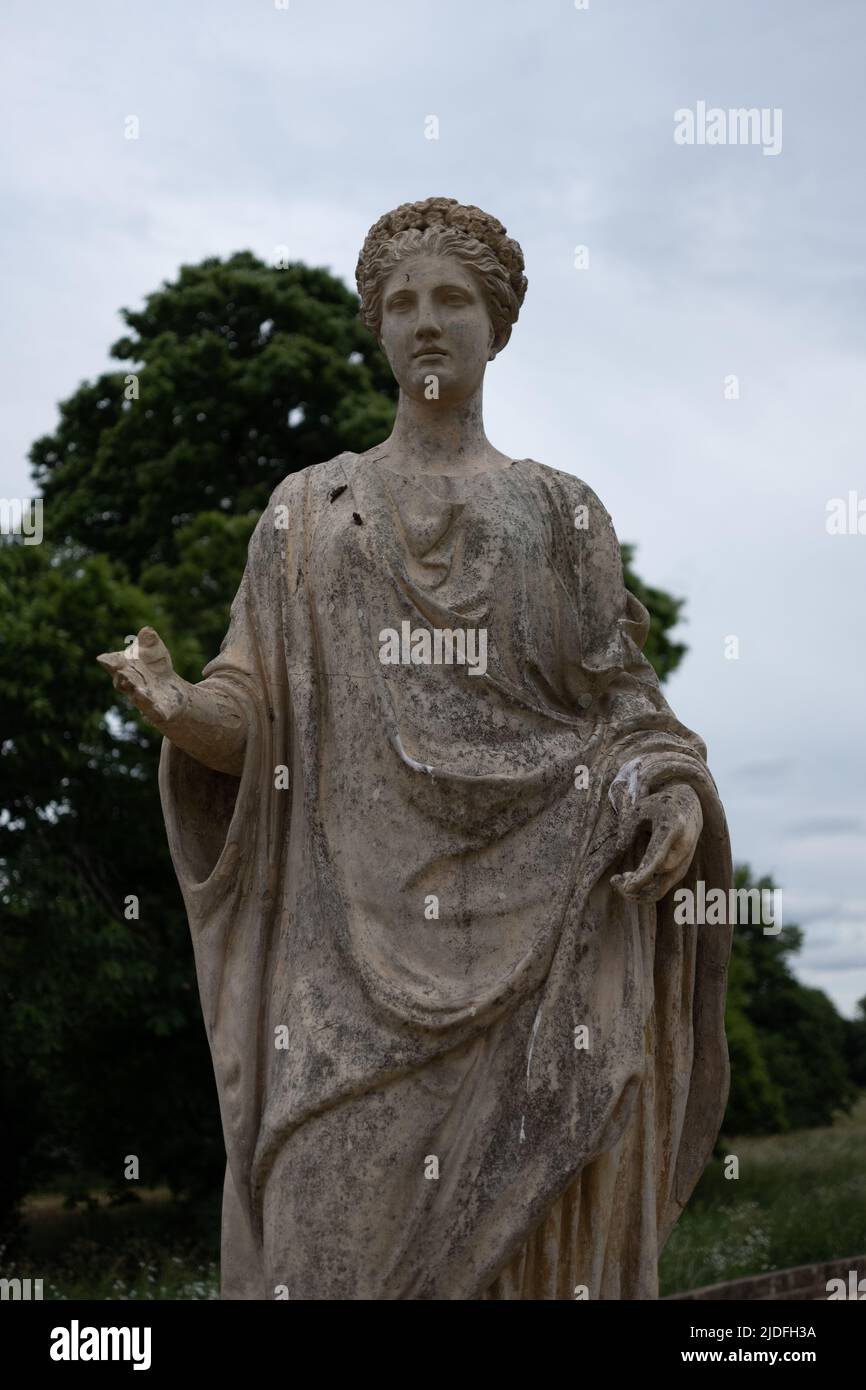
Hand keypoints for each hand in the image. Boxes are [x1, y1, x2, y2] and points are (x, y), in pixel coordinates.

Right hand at [96, 626, 186, 726]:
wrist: (174, 692)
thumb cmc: (157, 669)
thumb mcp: (155, 652)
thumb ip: (150, 642)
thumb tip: (147, 630)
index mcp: (125, 669)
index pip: (114, 666)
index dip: (111, 663)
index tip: (104, 658)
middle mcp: (131, 687)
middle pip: (124, 683)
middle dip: (124, 678)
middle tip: (123, 672)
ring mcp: (144, 701)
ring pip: (138, 699)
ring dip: (138, 696)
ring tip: (139, 691)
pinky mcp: (159, 712)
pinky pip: (156, 713)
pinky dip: (156, 711)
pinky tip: (159, 711)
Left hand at [611, 783, 701, 902]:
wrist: (689, 804)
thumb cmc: (660, 805)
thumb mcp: (640, 808)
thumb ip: (628, 828)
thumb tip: (619, 850)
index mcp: (673, 828)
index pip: (658, 857)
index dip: (643, 874)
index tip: (627, 887)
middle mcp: (683, 847)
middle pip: (660, 875)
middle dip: (636, 881)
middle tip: (614, 879)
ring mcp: (685, 860)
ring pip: (663, 888)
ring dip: (639, 891)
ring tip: (618, 881)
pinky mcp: (681, 869)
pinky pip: (663, 888)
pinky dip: (645, 890)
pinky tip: (629, 879)